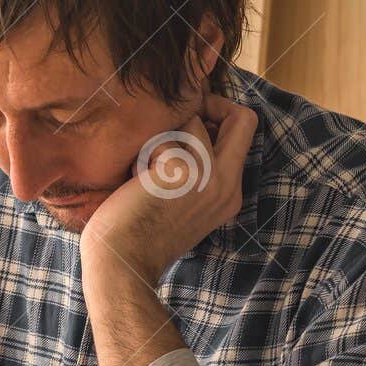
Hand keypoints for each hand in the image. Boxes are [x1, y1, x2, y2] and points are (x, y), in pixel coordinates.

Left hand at [81, 91, 256, 286]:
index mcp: (229, 193)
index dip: (219, 114)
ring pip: (193, 120)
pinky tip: (134, 178)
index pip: (243, 131)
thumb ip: (197, 168)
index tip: (192, 119)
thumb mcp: (181, 200)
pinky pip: (163, 136)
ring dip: (162, 133)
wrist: (122, 262)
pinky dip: (143, 151)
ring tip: (144, 166)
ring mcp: (209, 177)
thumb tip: (193, 122)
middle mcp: (227, 185)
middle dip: (209, 104)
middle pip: (241, 118)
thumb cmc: (138, 232)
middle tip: (174, 121)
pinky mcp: (182, 170)